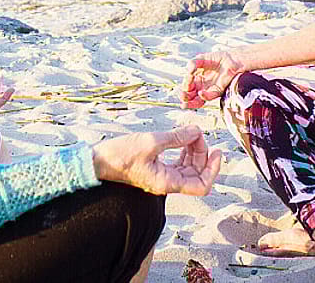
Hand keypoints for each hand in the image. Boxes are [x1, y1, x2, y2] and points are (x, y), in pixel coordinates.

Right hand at [93, 125, 221, 195]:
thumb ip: (176, 137)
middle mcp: (167, 183)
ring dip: (193, 150)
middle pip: (196, 174)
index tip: (216, 152)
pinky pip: (177, 163)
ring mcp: (161, 176)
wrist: (98, 161)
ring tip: (191, 133)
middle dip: (202, 153)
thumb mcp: (151, 142)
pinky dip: (183, 150)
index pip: (201, 186)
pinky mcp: (155, 169)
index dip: (213, 170)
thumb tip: (196, 130)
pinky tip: (182, 137)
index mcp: (168, 182)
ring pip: (188, 167)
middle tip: (198, 134)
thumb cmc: (120, 155)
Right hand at [179, 51, 245, 108]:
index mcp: (196, 79)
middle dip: (185, 97)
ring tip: (185, 103)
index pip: (188, 85)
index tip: (189, 76)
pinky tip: (200, 93)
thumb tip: (189, 70)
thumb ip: (194, 63)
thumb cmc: (217, 58)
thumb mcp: (202, 59)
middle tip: (182, 96)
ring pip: (198, 100)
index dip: (186, 83)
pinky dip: (204, 96)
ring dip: (191, 103)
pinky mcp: (218, 91)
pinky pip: (210, 96)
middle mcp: (202, 86)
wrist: (231, 59)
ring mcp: (209, 90)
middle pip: (191, 95)